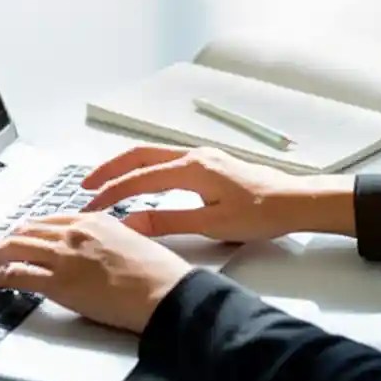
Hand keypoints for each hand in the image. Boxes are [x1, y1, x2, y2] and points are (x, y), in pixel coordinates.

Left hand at [0, 214, 192, 333]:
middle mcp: (75, 232)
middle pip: (26, 231)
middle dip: (4, 241)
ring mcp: (64, 256)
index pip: (49, 220)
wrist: (165, 293)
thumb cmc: (158, 275)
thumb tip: (95, 254)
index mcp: (94, 220)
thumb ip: (107, 242)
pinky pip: (16, 274)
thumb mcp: (132, 242)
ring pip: (13, 248)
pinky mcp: (58, 282)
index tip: (19, 238)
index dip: (28, 231)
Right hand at [80, 145, 355, 240]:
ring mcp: (202, 156)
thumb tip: (129, 222)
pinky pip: (167, 160)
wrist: (294, 201)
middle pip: (139, 155)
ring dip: (127, 167)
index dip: (111, 192)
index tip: (91, 205)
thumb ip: (167, 222)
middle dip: (110, 169)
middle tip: (86, 185)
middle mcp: (193, 155)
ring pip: (153, 155)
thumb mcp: (210, 225)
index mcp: (191, 168)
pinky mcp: (210, 162)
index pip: (139, 178)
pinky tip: (142, 183)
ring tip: (106, 182)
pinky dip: (146, 169)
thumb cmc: (259, 214)